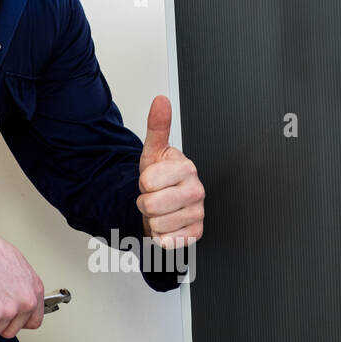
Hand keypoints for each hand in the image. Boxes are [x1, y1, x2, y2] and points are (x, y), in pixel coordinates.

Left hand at [136, 95, 204, 248]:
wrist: (166, 203)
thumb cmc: (160, 179)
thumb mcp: (154, 152)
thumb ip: (157, 127)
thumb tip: (161, 101)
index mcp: (187, 168)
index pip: (147, 182)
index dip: (142, 183)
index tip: (152, 181)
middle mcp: (197, 190)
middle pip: (150, 204)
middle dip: (145, 203)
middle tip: (154, 197)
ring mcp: (198, 213)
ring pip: (157, 224)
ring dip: (152, 220)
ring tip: (161, 210)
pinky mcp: (195, 234)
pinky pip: (166, 241)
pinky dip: (161, 236)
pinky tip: (168, 224)